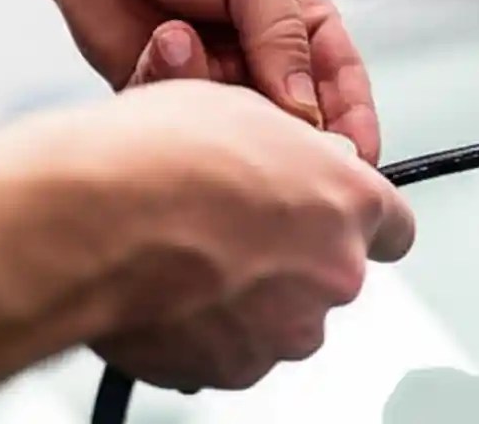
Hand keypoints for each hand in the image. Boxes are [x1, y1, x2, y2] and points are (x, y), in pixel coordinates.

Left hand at [23, 0, 381, 163]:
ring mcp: (212, 74)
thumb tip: (308, 109)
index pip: (342, 79)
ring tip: (184, 36)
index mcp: (299, 14)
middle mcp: (260, 51)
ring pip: (235, 124)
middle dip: (287, 130)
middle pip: (294, 118)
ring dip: (217, 94)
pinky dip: (169, 81)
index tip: (359, 162)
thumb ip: (283, 34)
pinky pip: (178, 117)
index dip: (355, 122)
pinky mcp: (162, 90)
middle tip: (275, 137)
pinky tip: (159, 36)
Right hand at [35, 77, 412, 389]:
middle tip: (232, 229)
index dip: (357, 219)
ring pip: (283, 315)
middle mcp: (333, 272)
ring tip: (189, 257)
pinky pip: (232, 349)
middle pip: (332, 272)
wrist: (84, 222)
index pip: (394, 226)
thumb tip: (311, 156)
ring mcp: (286, 328)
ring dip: (251, 294)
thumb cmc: (154, 159)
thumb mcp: (242, 109)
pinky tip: (170, 291)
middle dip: (294, 256)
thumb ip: (296, 148)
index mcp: (348, 202)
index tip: (334, 217)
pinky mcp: (234, 369)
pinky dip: (209, 329)